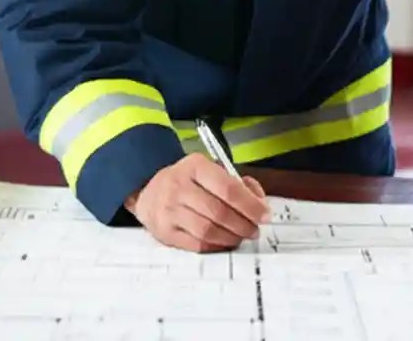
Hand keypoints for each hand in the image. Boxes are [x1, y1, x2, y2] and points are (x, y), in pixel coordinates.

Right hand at [124, 153, 270, 252]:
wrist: (148, 192)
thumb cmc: (187, 181)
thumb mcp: (209, 170)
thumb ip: (236, 183)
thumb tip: (258, 202)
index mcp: (194, 166)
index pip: (228, 188)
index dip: (251, 205)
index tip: (264, 215)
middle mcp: (179, 187)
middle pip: (220, 212)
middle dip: (244, 224)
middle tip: (254, 230)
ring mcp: (169, 211)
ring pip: (209, 231)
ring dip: (232, 237)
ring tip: (241, 236)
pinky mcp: (165, 232)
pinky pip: (197, 244)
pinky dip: (216, 245)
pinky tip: (224, 241)